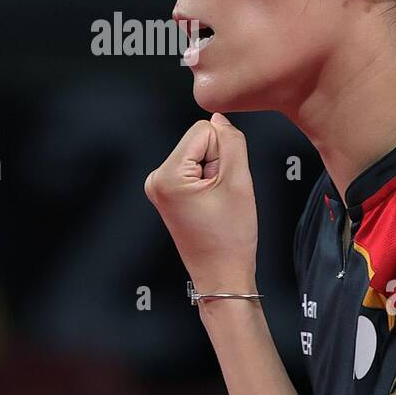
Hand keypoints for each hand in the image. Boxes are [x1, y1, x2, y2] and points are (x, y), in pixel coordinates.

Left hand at [144, 112, 257, 292]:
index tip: (224, 184)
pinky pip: (196, 170)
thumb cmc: (228, 240)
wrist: (223, 276)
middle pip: (200, 141)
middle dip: (219, 164)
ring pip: (200, 155)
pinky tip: (212, 206)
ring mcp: (160, 187)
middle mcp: (156, 179)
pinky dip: (210, 183)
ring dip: (216, 174)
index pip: (204, 130)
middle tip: (222, 197)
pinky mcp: (168, 194)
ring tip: (217, 204)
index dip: (224, 152)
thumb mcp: (239, 182)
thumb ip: (232, 141)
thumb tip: (220, 118)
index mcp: (167, 175)